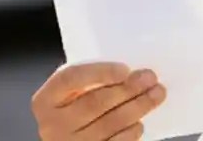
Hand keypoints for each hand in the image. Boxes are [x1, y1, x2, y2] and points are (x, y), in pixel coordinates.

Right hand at [32, 62, 167, 140]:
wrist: (66, 140)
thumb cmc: (72, 107)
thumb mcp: (70, 92)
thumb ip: (89, 80)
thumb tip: (130, 71)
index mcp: (46, 99)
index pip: (71, 79)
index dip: (99, 72)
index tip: (125, 68)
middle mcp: (53, 125)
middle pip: (94, 103)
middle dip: (127, 89)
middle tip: (149, 78)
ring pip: (108, 124)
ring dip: (137, 107)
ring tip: (156, 94)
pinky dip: (130, 132)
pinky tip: (140, 122)